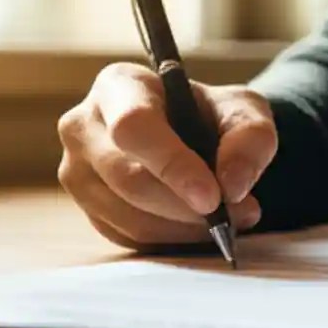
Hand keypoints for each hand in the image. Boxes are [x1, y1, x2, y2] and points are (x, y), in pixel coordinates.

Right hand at [57, 62, 276, 249]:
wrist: (191, 135)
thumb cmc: (211, 115)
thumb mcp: (244, 110)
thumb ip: (250, 138)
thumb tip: (232, 187)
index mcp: (118, 86)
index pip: (132, 127)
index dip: (172, 165)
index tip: (213, 197)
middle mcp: (83, 127)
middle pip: (128, 179)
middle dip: (186, 206)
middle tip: (237, 213)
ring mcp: (77, 172)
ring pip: (129, 217)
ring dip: (185, 229)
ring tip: (228, 221)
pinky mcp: (89, 210)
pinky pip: (130, 239)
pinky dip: (172, 241)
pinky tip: (200, 228)